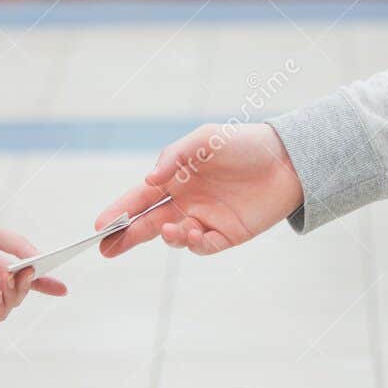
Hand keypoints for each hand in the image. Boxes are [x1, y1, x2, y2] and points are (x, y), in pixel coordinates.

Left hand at [0, 206, 66, 331]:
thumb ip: (15, 245)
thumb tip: (39, 259)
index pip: (20, 278)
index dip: (42, 284)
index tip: (61, 287)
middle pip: (14, 295)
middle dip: (26, 287)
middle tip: (27, 273)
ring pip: (2, 310)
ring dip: (12, 297)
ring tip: (8, 278)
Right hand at [95, 123, 303, 258]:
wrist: (287, 161)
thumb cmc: (243, 144)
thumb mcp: (206, 138)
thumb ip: (174, 156)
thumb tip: (149, 179)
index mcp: (175, 178)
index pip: (139, 198)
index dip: (118, 212)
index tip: (99, 225)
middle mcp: (185, 201)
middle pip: (147, 223)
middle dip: (125, 237)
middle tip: (106, 249)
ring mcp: (204, 219)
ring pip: (172, 237)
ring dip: (166, 237)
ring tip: (171, 229)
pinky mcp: (225, 235)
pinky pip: (201, 246)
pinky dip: (192, 244)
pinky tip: (193, 233)